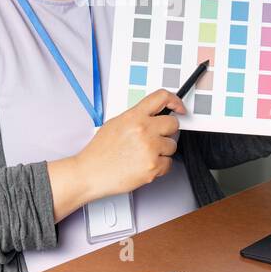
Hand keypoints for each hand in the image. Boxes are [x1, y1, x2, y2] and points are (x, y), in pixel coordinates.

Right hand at [47, 88, 185, 220]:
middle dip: (167, 131)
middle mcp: (144, 130)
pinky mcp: (153, 167)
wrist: (91, 173)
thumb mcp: (116, 123)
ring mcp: (150, 149)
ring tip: (144, 154)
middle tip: (155, 138)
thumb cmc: (100, 151)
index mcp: (134, 116)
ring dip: (162, 150)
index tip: (179, 108)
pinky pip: (169, 163)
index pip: (162, 98)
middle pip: (173, 124)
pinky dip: (159, 166)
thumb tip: (154, 116)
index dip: (175, 101)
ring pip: (172, 145)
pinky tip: (144, 165)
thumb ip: (137, 117)